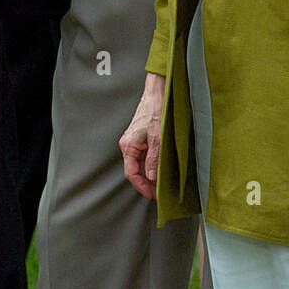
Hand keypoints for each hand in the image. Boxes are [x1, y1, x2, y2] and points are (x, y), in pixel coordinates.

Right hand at [119, 72, 165, 199]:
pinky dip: (150, 165)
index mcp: (128, 145)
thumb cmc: (156, 110)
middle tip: (159, 193)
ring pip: (139, 165)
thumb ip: (153, 158)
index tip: (152, 195)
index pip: (131, 173)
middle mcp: (128, 145)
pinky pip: (143, 157)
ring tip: (161, 185)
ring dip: (149, 176)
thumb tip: (151, 177)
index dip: (142, 186)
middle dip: (146, 183)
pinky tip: (159, 171)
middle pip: (135, 171)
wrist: (157, 93)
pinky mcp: (140, 139)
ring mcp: (134, 142)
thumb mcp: (157, 136)